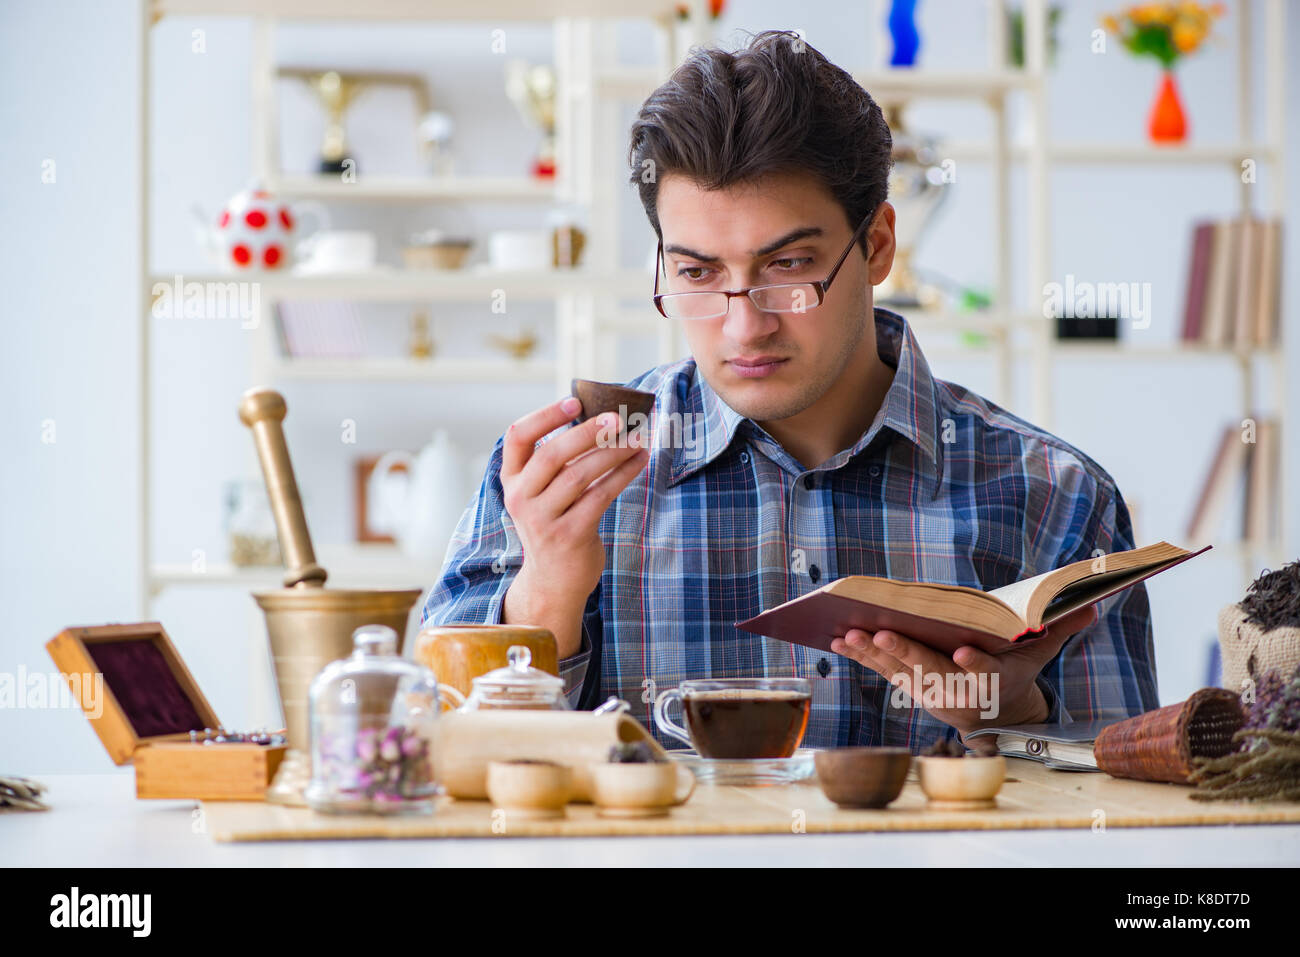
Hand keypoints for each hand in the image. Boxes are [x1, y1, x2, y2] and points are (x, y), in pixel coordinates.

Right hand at [500, 396, 649, 642]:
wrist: (553, 581)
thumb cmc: (554, 524)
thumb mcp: (542, 493)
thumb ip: (556, 462)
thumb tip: (599, 417)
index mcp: (512, 480)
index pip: (517, 437)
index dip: (544, 416)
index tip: (574, 402)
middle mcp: (521, 499)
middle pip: (552, 455)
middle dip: (588, 432)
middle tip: (619, 418)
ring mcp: (543, 520)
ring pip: (580, 475)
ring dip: (614, 452)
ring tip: (639, 438)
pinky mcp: (570, 535)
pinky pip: (601, 496)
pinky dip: (623, 475)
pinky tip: (640, 461)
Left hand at [829, 604, 1098, 736]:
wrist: (995, 716)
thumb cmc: (1015, 671)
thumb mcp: (1040, 654)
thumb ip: (1057, 629)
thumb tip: (1092, 605)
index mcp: (994, 680)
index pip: (987, 675)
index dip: (977, 666)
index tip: (966, 654)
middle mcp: (960, 691)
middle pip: (931, 673)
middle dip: (906, 653)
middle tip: (882, 633)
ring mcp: (931, 691)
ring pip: (899, 672)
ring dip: (872, 654)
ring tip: (848, 632)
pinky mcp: (909, 687)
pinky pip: (882, 671)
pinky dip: (860, 656)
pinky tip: (838, 639)